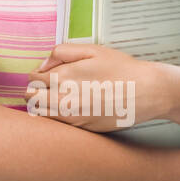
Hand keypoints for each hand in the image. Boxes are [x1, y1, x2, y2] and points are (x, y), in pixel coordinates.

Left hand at [24, 43, 168, 132]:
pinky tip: (72, 110)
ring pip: (42, 116)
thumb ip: (62, 52)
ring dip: (44, 107)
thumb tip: (42, 65)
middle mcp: (64, 100)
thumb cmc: (122, 68)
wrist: (147, 92)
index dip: (37, 76)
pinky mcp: (83, 130)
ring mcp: (73, 118)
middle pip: (31, 100)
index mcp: (64, 76)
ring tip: (59, 99)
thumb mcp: (92, 50)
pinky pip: (59, 127)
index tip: (46, 76)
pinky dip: (58, 119)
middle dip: (35, 93)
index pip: (32, 80)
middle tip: (48, 89)